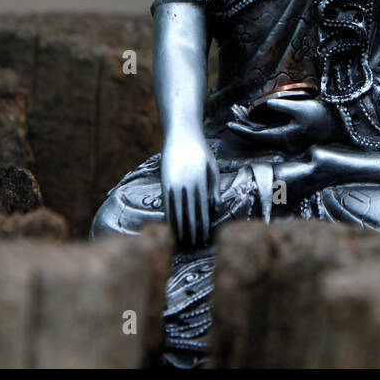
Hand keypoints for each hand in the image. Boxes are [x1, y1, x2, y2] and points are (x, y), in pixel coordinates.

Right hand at [160, 130, 218, 246]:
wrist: (181, 135)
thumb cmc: (201, 152)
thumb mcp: (212, 168)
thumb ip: (214, 188)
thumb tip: (215, 208)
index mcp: (200, 181)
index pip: (202, 208)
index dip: (202, 224)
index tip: (204, 237)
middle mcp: (186, 184)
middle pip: (189, 213)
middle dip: (191, 230)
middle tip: (194, 244)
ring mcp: (173, 183)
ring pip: (176, 210)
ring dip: (179, 227)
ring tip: (182, 240)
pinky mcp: (164, 182)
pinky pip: (166, 203)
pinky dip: (168, 216)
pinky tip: (171, 225)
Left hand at [226, 96, 338, 150]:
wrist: (341, 124)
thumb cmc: (322, 116)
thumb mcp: (301, 108)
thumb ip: (281, 107)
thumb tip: (266, 106)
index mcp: (284, 138)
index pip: (256, 136)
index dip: (241, 130)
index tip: (228, 125)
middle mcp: (284, 143)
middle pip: (258, 136)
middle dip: (244, 126)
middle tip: (233, 113)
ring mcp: (289, 141)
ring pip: (265, 134)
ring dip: (252, 124)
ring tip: (241, 113)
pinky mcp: (293, 136)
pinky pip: (272, 131)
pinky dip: (262, 124)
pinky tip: (258, 117)